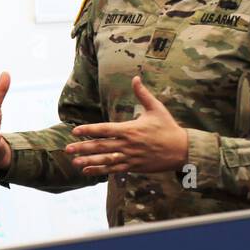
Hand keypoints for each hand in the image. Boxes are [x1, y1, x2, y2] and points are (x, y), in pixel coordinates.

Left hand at [66, 75, 189, 174]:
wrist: (183, 149)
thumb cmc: (168, 127)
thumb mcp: (156, 108)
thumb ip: (142, 94)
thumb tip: (135, 78)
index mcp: (130, 129)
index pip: (105, 129)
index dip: (89, 130)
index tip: (75, 131)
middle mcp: (128, 144)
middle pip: (101, 146)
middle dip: (83, 147)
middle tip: (67, 149)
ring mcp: (130, 156)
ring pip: (106, 160)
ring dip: (89, 161)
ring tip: (74, 162)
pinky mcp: (134, 166)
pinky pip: (114, 169)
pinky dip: (100, 170)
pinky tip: (87, 171)